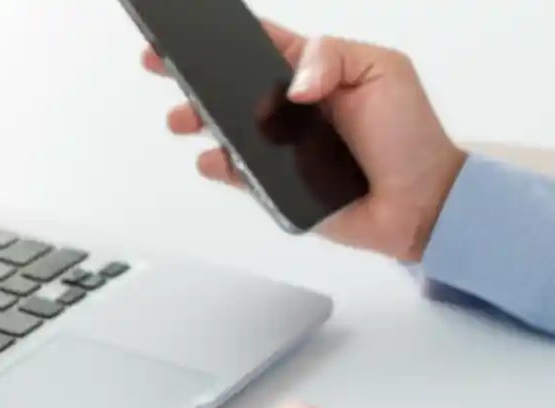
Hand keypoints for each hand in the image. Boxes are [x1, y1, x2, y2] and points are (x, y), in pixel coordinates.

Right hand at [142, 22, 466, 260]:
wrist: (418, 203)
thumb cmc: (409, 135)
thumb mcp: (384, 71)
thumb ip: (333, 59)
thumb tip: (293, 84)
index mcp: (313, 69)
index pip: (261, 43)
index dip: (224, 35)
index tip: (190, 29)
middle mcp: (290, 105)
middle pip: (230, 83)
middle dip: (193, 74)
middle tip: (162, 65)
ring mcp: (278, 144)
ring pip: (224, 126)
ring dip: (196, 118)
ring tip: (183, 119)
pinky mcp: (272, 182)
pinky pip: (233, 171)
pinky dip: (218, 165)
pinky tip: (214, 159)